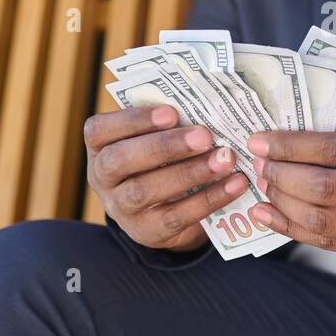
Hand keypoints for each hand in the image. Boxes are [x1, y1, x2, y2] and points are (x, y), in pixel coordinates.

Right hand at [84, 105, 247, 251]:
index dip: (133, 120)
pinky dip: (209, 199)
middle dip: (164, 146)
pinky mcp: (147, 232)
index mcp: (100, 146)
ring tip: (224, 159)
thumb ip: (168, 123)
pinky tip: (234, 184)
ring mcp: (121, 208)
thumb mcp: (154, 138)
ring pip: (145, 190)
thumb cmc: (159, 159)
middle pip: (120, 160)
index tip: (171, 112)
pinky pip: (175, 216)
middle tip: (204, 136)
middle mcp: (102, 178)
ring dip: (189, 173)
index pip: (100, 130)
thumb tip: (206, 104)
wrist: (160, 208)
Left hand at [244, 105, 335, 257]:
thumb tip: (299, 112)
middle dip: (282, 175)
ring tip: (263, 184)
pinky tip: (270, 214)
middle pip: (326, 188)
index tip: (260, 140)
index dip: (292, 146)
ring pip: (323, 220)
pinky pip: (330, 241)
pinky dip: (293, 228)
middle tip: (258, 162)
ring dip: (283, 202)